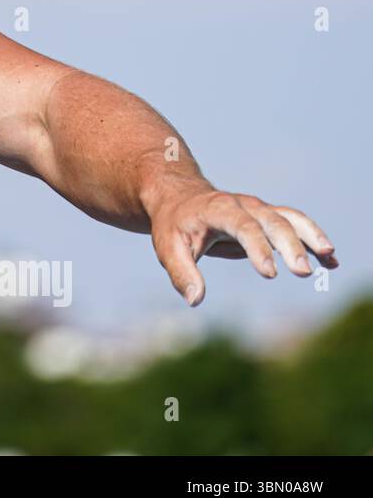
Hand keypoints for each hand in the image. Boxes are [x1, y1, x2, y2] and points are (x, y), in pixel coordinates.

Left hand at [148, 186, 337, 306]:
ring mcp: (258, 209)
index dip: (257, 247)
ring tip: (329, 259)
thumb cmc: (173, 225)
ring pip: (290, 219)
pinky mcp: (268, 218)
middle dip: (290, 245)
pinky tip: (330, 261)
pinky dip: (313, 240)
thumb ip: (182, 273)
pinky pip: (296, 225)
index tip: (270, 272)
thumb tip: (195, 300)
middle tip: (302, 272)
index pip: (241, 225)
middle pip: (272, 222)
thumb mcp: (168, 248)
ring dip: (311, 238)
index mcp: (217, 208)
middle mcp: (243, 205)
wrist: (180, 198)